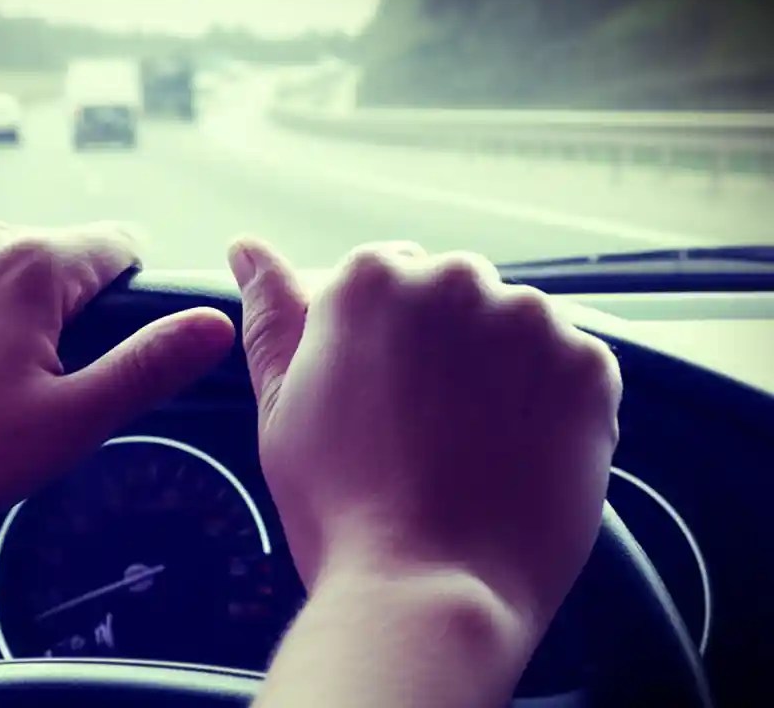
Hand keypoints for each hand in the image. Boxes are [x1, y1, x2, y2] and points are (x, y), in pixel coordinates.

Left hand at [0, 220, 234, 558]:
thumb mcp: (68, 423)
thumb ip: (150, 366)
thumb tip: (214, 325)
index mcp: (29, 263)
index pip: (119, 246)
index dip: (130, 302)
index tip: (102, 359)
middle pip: (52, 262)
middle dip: (61, 317)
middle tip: (32, 397)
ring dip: (0, 319)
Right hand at [229, 239, 619, 633]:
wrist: (428, 590)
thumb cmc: (340, 505)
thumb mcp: (281, 405)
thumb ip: (270, 316)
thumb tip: (247, 247)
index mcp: (369, 279)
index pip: (386, 277)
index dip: (384, 342)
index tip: (382, 394)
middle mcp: (453, 278)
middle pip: (452, 296)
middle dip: (443, 347)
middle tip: (424, 430)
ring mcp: (529, 320)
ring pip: (514, 329)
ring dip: (499, 371)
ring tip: (471, 449)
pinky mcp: (590, 366)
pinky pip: (569, 369)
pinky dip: (550, 405)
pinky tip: (513, 456)